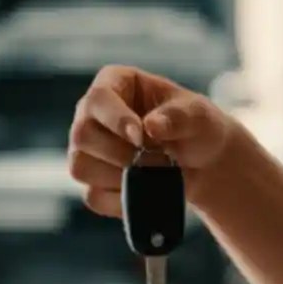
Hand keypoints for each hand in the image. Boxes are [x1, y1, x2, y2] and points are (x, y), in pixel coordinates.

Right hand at [68, 65, 242, 217]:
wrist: (202, 162)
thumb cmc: (196, 127)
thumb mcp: (198, 115)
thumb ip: (178, 117)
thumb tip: (150, 126)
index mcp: (115, 83)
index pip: (98, 98)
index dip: (116, 119)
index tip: (141, 136)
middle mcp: (92, 115)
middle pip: (82, 135)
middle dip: (121, 153)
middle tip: (156, 159)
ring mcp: (88, 150)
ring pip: (80, 168)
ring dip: (120, 176)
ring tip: (154, 173)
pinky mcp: (93, 182)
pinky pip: (93, 197)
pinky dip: (122, 200)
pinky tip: (146, 191)